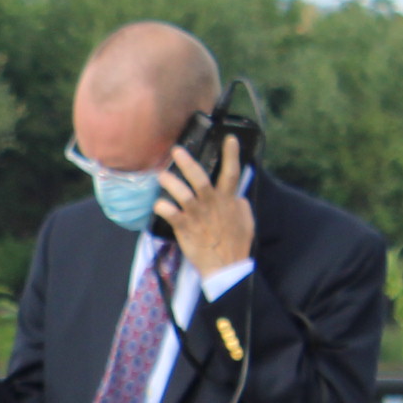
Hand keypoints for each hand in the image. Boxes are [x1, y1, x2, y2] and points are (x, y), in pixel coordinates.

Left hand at [157, 135, 252, 276]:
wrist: (226, 265)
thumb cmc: (236, 242)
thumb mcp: (246, 219)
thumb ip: (239, 203)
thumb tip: (236, 195)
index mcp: (228, 199)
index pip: (232, 173)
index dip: (231, 155)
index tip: (228, 138)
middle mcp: (212, 203)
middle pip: (200, 179)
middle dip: (188, 163)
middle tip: (176, 150)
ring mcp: (197, 215)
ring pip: (183, 194)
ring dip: (171, 183)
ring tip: (161, 176)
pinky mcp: (185, 227)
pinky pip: (170, 214)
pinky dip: (162, 207)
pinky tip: (157, 204)